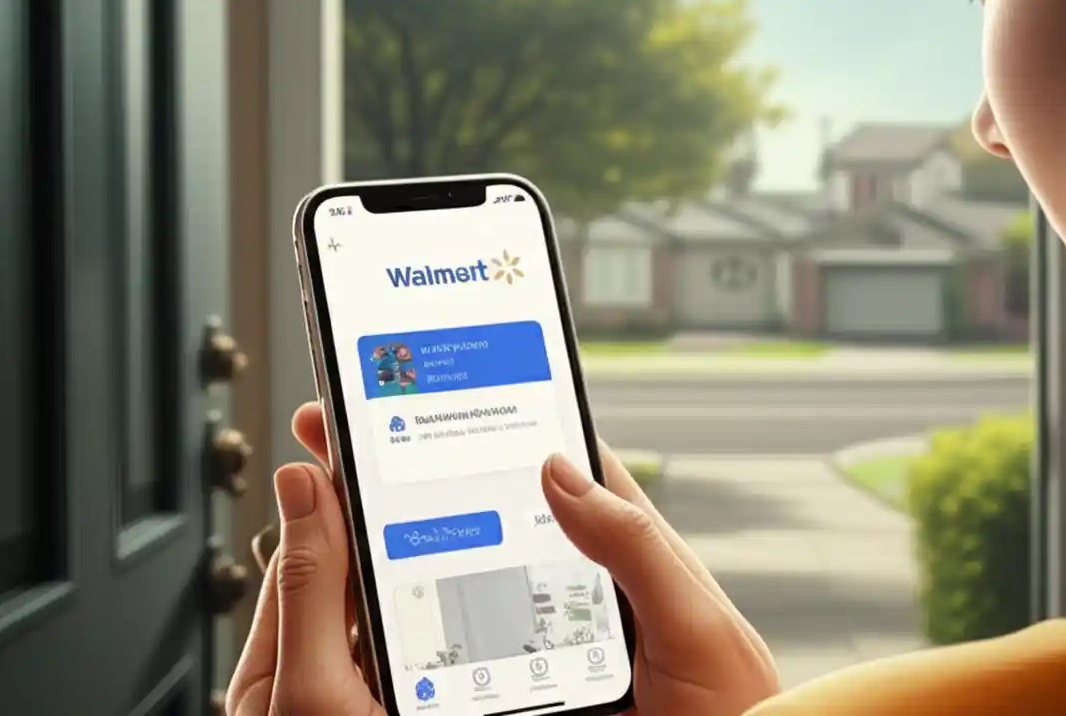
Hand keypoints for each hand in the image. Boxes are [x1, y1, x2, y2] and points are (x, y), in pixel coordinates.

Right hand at [227, 402, 778, 714]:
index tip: (434, 383)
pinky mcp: (517, 685)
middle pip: (484, 521)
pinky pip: (453, 652)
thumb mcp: (696, 625)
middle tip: (344, 441)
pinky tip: (368, 616)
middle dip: (416, 480)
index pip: (551, 472)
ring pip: (456, 584)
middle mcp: (574, 592)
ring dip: (398, 556)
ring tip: (332, 519)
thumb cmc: (733, 711)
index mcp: (623, 554)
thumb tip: (560, 468)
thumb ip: (638, 550)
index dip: (493, 426)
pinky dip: (409, 632)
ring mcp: (543, 641)